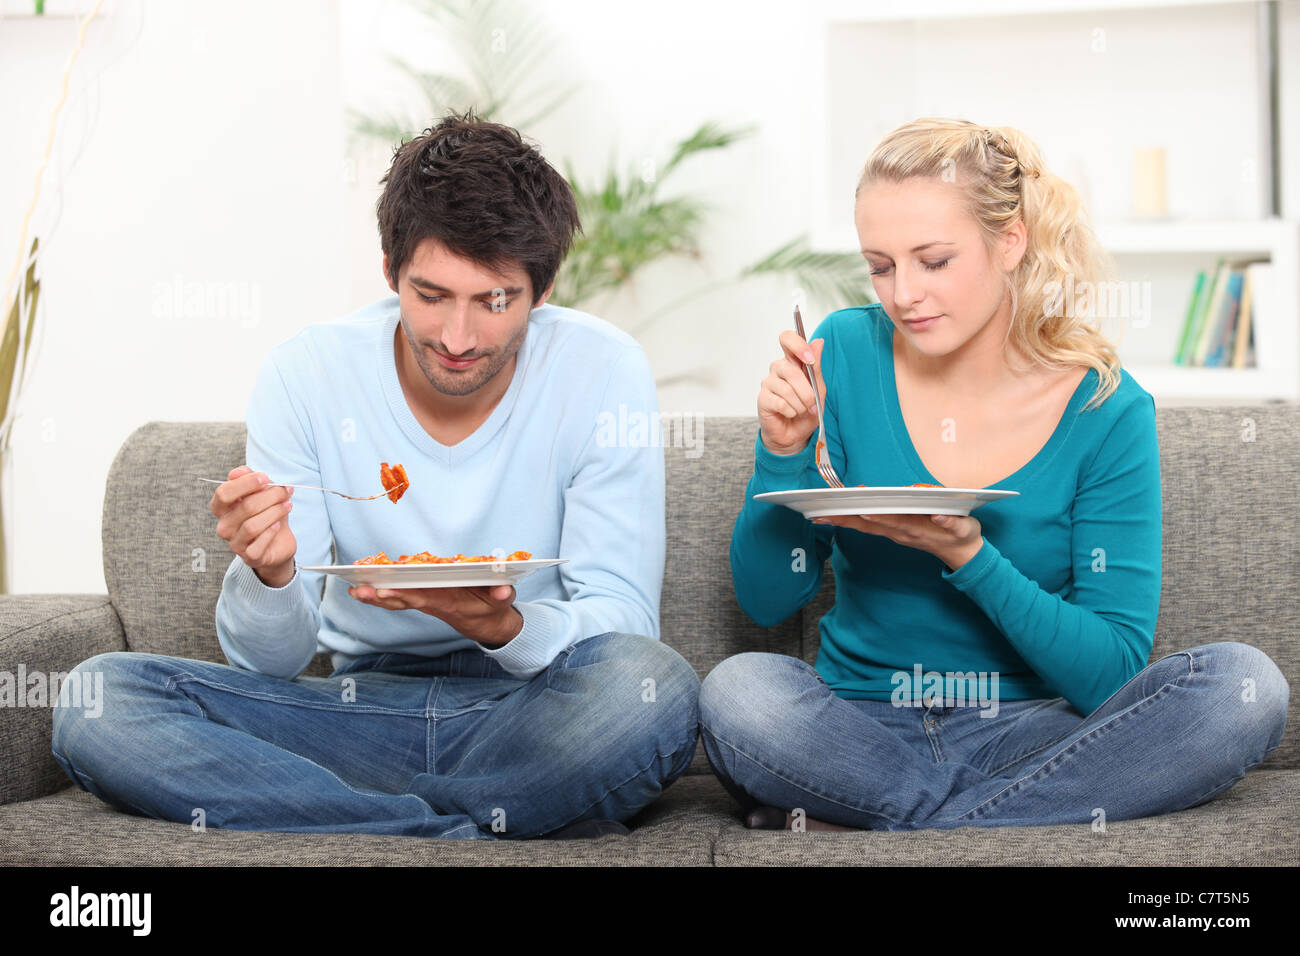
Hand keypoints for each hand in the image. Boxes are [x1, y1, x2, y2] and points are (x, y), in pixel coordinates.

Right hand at [209, 465, 296, 586]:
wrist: (278, 542)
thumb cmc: (266, 513)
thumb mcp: (260, 493)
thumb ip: (249, 479)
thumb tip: (236, 472)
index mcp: (222, 508)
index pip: (224, 493)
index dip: (246, 483)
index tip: (266, 478)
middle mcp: (224, 526)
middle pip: (245, 507)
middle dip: (270, 496)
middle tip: (286, 491)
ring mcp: (235, 543)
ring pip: (252, 525)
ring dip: (275, 512)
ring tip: (288, 505)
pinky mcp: (249, 557)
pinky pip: (258, 544)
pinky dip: (271, 532)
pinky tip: (278, 525)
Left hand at [347, 583, 522, 647]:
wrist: (488, 624)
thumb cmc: (493, 608)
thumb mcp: (502, 602)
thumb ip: (502, 595)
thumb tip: (503, 589)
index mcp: (449, 603)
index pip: (423, 597)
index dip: (404, 593)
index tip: (385, 589)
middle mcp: (434, 602)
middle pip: (404, 599)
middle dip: (381, 596)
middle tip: (359, 591)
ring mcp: (428, 601)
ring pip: (399, 599)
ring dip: (376, 596)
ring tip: (353, 590)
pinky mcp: (425, 598)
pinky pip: (401, 597)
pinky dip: (382, 595)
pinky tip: (364, 589)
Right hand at [758, 330, 826, 455]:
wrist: (796, 434)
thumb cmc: (807, 410)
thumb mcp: (819, 388)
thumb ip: (816, 366)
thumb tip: (818, 341)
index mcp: (792, 361)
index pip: (788, 338)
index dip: (798, 346)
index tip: (810, 360)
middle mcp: (778, 368)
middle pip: (791, 369)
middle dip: (807, 392)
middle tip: (812, 404)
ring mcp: (768, 382)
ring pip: (787, 389)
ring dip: (800, 405)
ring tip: (801, 411)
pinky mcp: (763, 398)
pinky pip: (781, 402)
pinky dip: (791, 411)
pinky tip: (790, 414)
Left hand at [812, 512, 983, 571]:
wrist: (962, 554)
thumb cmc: (963, 535)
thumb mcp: (964, 528)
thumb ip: (952, 522)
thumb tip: (939, 516)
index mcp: (916, 528)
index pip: (890, 520)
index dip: (873, 515)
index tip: (856, 511)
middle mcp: (901, 532)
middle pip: (868, 524)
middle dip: (845, 519)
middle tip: (821, 514)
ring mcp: (896, 533)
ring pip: (865, 526)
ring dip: (843, 520)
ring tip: (820, 515)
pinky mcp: (894, 532)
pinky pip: (868, 526)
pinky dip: (852, 521)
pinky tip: (837, 517)